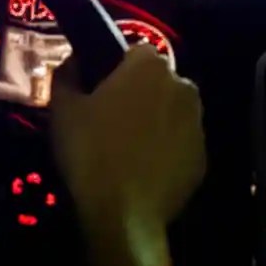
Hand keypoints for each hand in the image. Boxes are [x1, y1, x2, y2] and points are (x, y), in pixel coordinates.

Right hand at [50, 43, 204, 265]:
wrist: (123, 214)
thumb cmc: (90, 151)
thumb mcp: (62, 108)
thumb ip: (67, 73)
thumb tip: (75, 60)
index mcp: (149, 67)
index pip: (135, 51)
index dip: (116, 67)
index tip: (99, 88)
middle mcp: (183, 87)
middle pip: (158, 81)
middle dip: (140, 92)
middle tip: (110, 117)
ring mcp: (198, 125)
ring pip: (173, 111)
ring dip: (156, 119)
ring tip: (127, 146)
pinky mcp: (203, 158)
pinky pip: (181, 143)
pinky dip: (166, 149)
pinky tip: (143, 168)